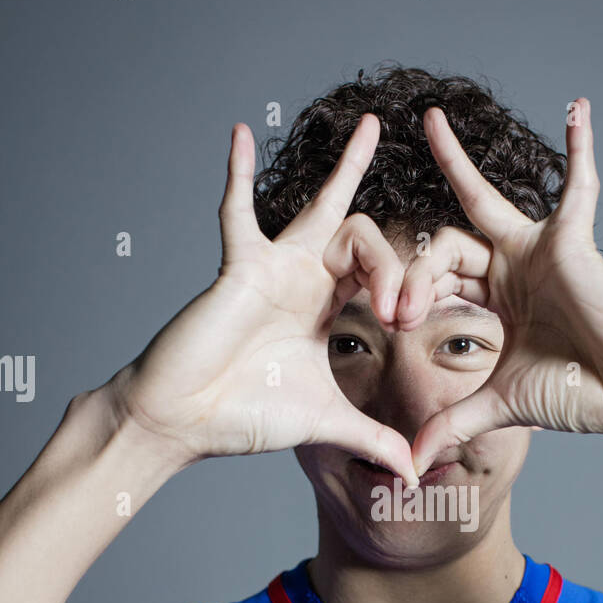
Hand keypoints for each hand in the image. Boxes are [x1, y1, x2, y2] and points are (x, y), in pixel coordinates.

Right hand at [104, 115, 417, 484]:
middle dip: (392, 265)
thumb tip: (415, 470)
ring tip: (376, 231)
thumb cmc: (247, 414)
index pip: (381, 273)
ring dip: (358, 218)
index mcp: (327, 308)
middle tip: (398, 310)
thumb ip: (373, 438)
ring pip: (324, 214)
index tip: (408, 323)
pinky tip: (239, 132)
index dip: (405, 288)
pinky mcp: (239, 268)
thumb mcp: (326, 423)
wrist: (187, 422)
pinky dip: (235, 174)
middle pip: (364, 237)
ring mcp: (273, 268)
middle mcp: (305, 279)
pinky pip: (236, 213)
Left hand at [397, 98, 602, 473]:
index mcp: (498, 298)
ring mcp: (544, 250)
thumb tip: (410, 465)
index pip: (437, 275)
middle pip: (447, 242)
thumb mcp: (500, 406)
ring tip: (430, 127)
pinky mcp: (575, 241)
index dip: (408, 291)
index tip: (394, 321)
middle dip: (416, 267)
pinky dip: (581, 147)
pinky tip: (578, 108)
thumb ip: (451, 424)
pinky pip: (580, 185)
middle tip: (400, 304)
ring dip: (456, 167)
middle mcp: (516, 267)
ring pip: (482, 205)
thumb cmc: (580, 395)